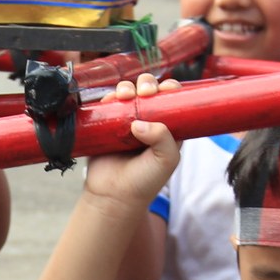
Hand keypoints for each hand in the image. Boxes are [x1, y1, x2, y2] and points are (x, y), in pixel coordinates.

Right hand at [83, 76, 181, 207]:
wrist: (114, 196)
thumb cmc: (144, 182)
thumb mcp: (166, 161)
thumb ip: (163, 138)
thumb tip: (139, 122)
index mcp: (167, 128)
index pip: (172, 100)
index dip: (170, 89)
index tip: (165, 90)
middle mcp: (147, 121)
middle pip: (149, 91)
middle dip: (147, 84)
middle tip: (145, 92)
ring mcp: (126, 122)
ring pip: (128, 93)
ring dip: (127, 87)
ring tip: (126, 96)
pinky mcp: (106, 125)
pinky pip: (108, 103)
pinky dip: (109, 97)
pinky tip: (112, 100)